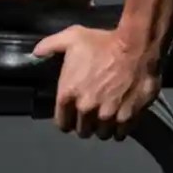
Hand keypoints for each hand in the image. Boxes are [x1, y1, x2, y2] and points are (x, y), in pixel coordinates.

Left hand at [33, 25, 161, 140]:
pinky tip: (120, 119)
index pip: (62, 123)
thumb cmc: (102, 42)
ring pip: (102, 135)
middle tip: (91, 115)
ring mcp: (108, 115)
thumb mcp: (71, 38)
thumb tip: (36, 53)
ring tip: (106, 118)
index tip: (72, 116)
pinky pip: (121, 134)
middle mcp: (86, 109)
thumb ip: (49, 46)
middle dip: (85, 124)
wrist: (136, 47)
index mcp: (68, 93)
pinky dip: (120, 129)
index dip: (66, 120)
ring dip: (103, 128)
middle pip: (82, 131)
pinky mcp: (128, 118)